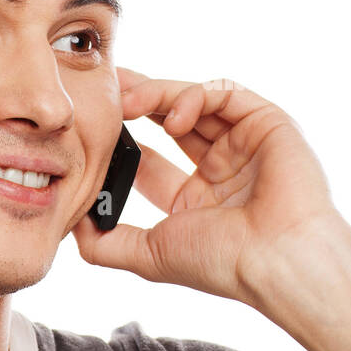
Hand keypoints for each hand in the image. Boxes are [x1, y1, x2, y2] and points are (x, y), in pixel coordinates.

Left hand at [71, 67, 343, 302]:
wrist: (278, 258)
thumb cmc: (222, 262)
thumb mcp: (149, 255)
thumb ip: (105, 244)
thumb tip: (71, 225)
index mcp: (196, 200)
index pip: (150, 160)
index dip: (121, 141)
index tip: (94, 126)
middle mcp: (220, 169)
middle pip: (168, 122)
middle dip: (135, 103)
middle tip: (105, 88)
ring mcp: (244, 143)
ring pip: (192, 102)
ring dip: (156, 96)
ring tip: (129, 103)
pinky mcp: (265, 122)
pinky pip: (224, 93)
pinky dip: (194, 96)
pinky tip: (174, 116)